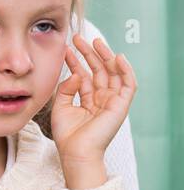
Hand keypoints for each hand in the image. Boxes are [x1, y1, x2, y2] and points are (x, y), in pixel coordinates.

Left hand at [51, 35, 136, 170]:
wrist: (76, 152)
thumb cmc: (67, 135)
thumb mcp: (61, 106)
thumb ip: (67, 88)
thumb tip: (77, 73)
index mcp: (88, 99)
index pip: (84, 75)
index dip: (76, 60)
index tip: (66, 48)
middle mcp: (101, 98)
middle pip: (99, 70)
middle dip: (89, 53)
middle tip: (79, 38)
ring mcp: (112, 101)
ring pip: (113, 73)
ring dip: (105, 56)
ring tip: (95, 41)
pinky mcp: (121, 105)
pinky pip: (128, 85)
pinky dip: (125, 70)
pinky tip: (117, 57)